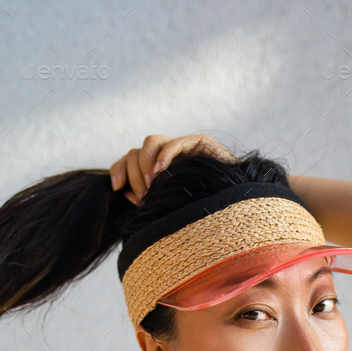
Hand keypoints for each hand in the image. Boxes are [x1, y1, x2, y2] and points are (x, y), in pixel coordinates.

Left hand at [109, 133, 236, 204]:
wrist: (235, 204)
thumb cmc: (201, 208)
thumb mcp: (166, 206)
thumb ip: (144, 198)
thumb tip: (124, 192)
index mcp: (156, 168)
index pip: (128, 160)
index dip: (118, 170)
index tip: (116, 187)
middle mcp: (166, 154)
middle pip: (135, 152)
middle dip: (134, 175)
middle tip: (144, 196)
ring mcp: (182, 145)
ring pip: (150, 142)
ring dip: (146, 165)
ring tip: (152, 186)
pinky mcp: (199, 142)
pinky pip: (175, 143)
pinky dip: (165, 156)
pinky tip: (161, 172)